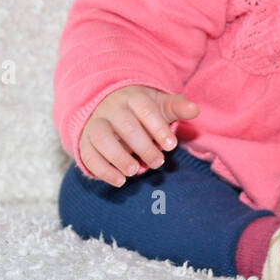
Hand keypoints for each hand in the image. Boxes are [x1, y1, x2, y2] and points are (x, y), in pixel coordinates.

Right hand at [77, 85, 199, 185]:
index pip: (145, 110)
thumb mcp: (159, 105)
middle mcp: (111, 109)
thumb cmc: (140, 110)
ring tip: (135, 171)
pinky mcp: (84, 141)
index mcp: (132, 98)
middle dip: (143, 147)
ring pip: (102, 139)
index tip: (171, 146)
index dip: (158, 128)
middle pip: (126, 126)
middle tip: (159, 162)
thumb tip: (195, 110)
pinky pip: (88, 155)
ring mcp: (95, 124)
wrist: (107, 106)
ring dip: (119, 157)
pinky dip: (103, 170)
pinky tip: (120, 181)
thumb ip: (177, 108)